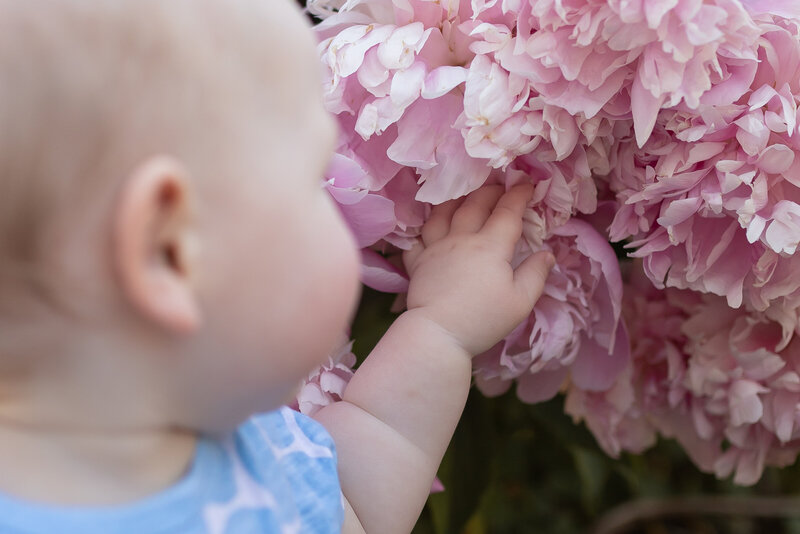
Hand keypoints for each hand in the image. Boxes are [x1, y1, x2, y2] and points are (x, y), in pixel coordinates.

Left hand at [403, 184, 554, 355]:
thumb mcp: (521, 302)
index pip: (507, 212)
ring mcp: (436, 248)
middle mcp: (461, 239)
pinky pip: (418, 237)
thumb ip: (536, 274)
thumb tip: (547, 253)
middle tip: (500, 187)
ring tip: (464, 196)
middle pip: (475, 204)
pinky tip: (429, 226)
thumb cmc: (483, 319)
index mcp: (490, 246)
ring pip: (443, 213)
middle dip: (490, 191)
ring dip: (456, 200)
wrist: (438, 333)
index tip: (528, 184)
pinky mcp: (418, 262)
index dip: (519, 194)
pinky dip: (424, 228)